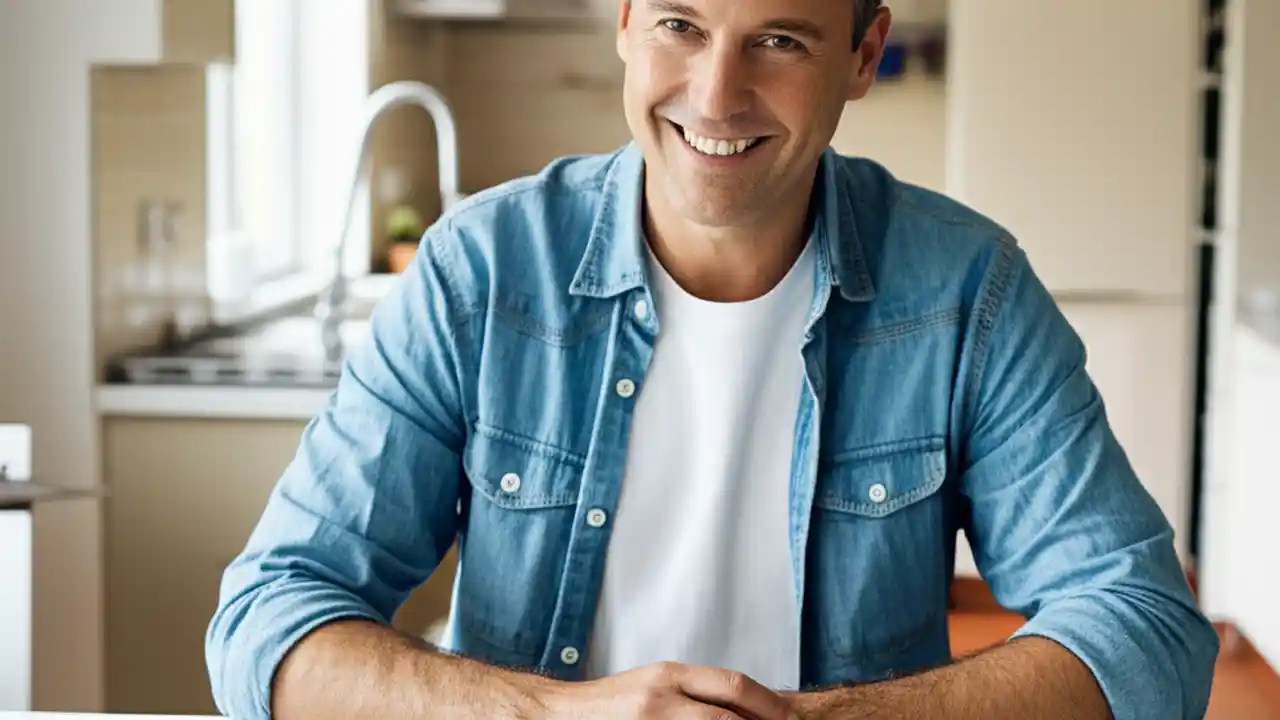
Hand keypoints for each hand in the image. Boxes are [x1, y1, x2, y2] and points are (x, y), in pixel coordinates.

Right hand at [531, 661, 796, 719]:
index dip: (767, 703)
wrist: (557, 716)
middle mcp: (662, 698)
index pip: (733, 684)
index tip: (789, 718)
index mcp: (669, 675)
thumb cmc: (610, 706)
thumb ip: (693, 693)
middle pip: (728, 715)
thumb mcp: (655, 686)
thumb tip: (741, 708)